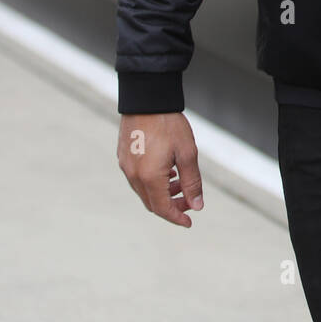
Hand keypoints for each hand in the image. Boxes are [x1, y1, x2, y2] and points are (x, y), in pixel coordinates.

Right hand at [117, 112, 203, 226]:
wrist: (146, 99)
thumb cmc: (168, 124)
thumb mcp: (187, 153)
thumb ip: (192, 182)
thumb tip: (197, 205)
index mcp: (149, 177)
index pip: (163, 208)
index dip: (177, 217)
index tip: (189, 221)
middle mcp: (133, 175)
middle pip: (152, 203)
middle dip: (172, 206)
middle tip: (189, 200)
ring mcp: (126, 166)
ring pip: (144, 191)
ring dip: (163, 193)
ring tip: (180, 183)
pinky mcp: (123, 156)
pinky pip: (137, 179)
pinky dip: (153, 182)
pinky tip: (167, 171)